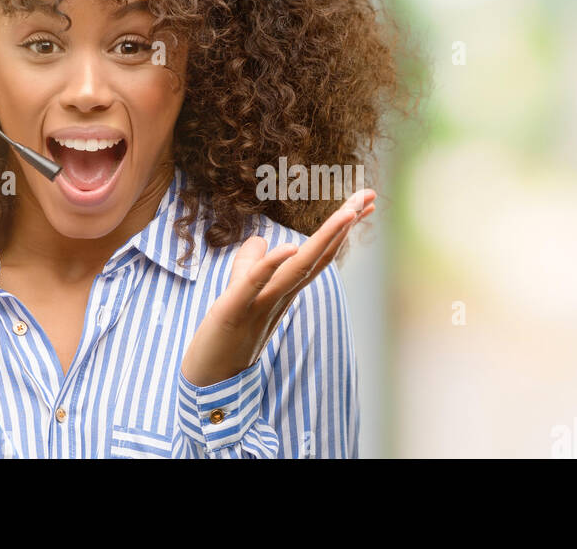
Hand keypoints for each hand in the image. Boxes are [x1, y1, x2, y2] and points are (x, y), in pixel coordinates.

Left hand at [180, 190, 376, 387]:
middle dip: (344, 224)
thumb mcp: (237, 291)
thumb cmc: (224, 337)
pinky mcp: (233, 311)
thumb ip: (250, 264)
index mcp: (283, 289)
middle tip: (368, 196)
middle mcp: (280, 295)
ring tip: (347, 214)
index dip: (341, 227)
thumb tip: (261, 238)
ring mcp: (260, 303)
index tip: (366, 202)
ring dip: (323, 240)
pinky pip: (255, 284)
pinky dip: (271, 265)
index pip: (318, 254)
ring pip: (297, 268)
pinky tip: (287, 246)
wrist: (207, 381)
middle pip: (318, 255)